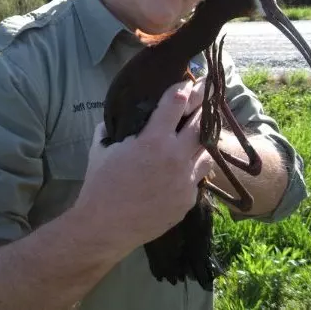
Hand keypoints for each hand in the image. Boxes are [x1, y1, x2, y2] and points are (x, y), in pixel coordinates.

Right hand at [74, 79, 211, 250]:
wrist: (105, 228)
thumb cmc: (100, 185)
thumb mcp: (100, 150)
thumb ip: (108, 131)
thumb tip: (110, 122)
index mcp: (153, 140)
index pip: (176, 103)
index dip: (184, 88)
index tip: (189, 81)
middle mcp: (175, 156)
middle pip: (200, 122)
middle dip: (205, 102)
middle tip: (209, 91)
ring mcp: (185, 179)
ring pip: (207, 149)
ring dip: (205, 136)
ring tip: (206, 127)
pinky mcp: (188, 198)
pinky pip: (199, 176)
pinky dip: (195, 166)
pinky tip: (190, 163)